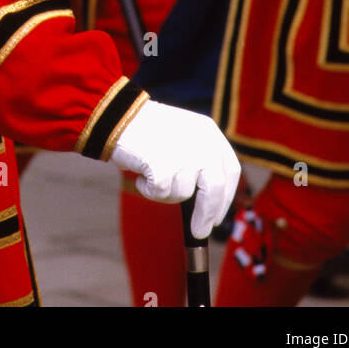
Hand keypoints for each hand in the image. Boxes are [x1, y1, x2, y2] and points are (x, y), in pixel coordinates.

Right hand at [111, 100, 240, 238]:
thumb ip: (201, 160)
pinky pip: (161, 193)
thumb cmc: (149, 130)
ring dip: (166, 193)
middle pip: (215, 189)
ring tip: (151, 174)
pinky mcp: (162, 163)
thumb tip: (209, 206)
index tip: (217, 217)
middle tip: (199, 231)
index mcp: (209, 132)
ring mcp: (182, 153)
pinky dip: (148, 191)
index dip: (226, 199)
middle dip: (206, 215)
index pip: (230, 171)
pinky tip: (140, 176)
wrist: (118, 115)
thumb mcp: (184, 136)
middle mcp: (201, 141)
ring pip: (183, 193)